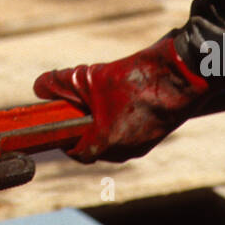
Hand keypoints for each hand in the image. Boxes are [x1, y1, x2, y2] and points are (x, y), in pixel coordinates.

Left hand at [33, 32, 210, 163]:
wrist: (185, 72)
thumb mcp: (89, 76)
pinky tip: (124, 93)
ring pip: (115, 136)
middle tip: (79, 103)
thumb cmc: (137, 78)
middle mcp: (126, 150)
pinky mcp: (159, 131)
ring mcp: (145, 142)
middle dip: (85, 124)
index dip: (64, 138)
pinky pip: (132, 129)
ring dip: (105, 119)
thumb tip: (39, 87)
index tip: (60, 122)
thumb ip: (60, 83)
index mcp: (107, 144)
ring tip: (103, 93)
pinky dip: (123, 116)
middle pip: (96, 144)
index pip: (77, 152)